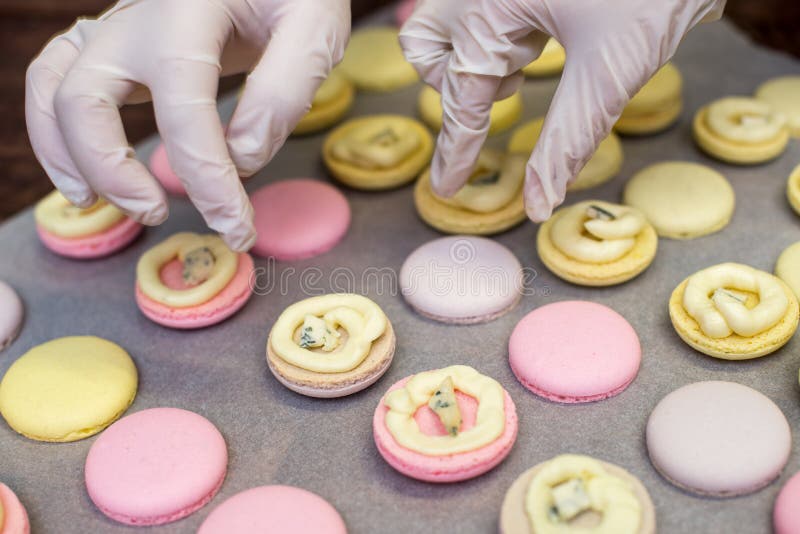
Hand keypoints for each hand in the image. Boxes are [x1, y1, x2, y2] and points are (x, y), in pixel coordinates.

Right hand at [26, 0, 349, 250]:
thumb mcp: (315, 26)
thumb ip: (286, 87)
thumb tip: (242, 158)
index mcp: (187, 8)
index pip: (181, 103)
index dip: (205, 174)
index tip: (236, 224)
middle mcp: (136, 17)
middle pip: (85, 99)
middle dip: (115, 172)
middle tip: (160, 215)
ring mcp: (116, 27)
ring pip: (54, 91)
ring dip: (70, 157)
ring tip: (104, 206)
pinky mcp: (112, 43)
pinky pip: (56, 80)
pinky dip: (55, 131)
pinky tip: (85, 176)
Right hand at [399, 0, 724, 221]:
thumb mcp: (610, 72)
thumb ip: (566, 142)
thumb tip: (538, 204)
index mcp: (489, 4)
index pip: (461, 93)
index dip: (456, 148)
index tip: (447, 186)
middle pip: (428, 46)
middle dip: (454, 82)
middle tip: (507, 94)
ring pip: (447, 24)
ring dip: (475, 56)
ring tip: (526, 65)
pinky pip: (481, 10)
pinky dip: (499, 34)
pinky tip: (538, 39)